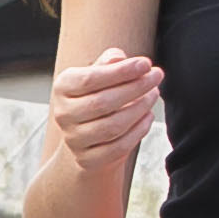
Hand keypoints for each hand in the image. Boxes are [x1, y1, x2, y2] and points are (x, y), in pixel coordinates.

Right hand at [47, 45, 162, 168]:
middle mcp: (63, 114)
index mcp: (62, 88)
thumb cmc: (98, 96)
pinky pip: (118, 147)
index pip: (90, 79)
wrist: (87, 136)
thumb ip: (108, 63)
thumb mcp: (99, 75)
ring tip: (154, 94)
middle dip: (135, 87)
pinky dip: (138, 131)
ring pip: (112, 126)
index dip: (121, 71)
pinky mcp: (87, 160)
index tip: (146, 63)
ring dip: (139, 108)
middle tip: (156, 76)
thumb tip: (118, 58)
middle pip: (103, 102)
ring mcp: (74, 140)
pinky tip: (148, 116)